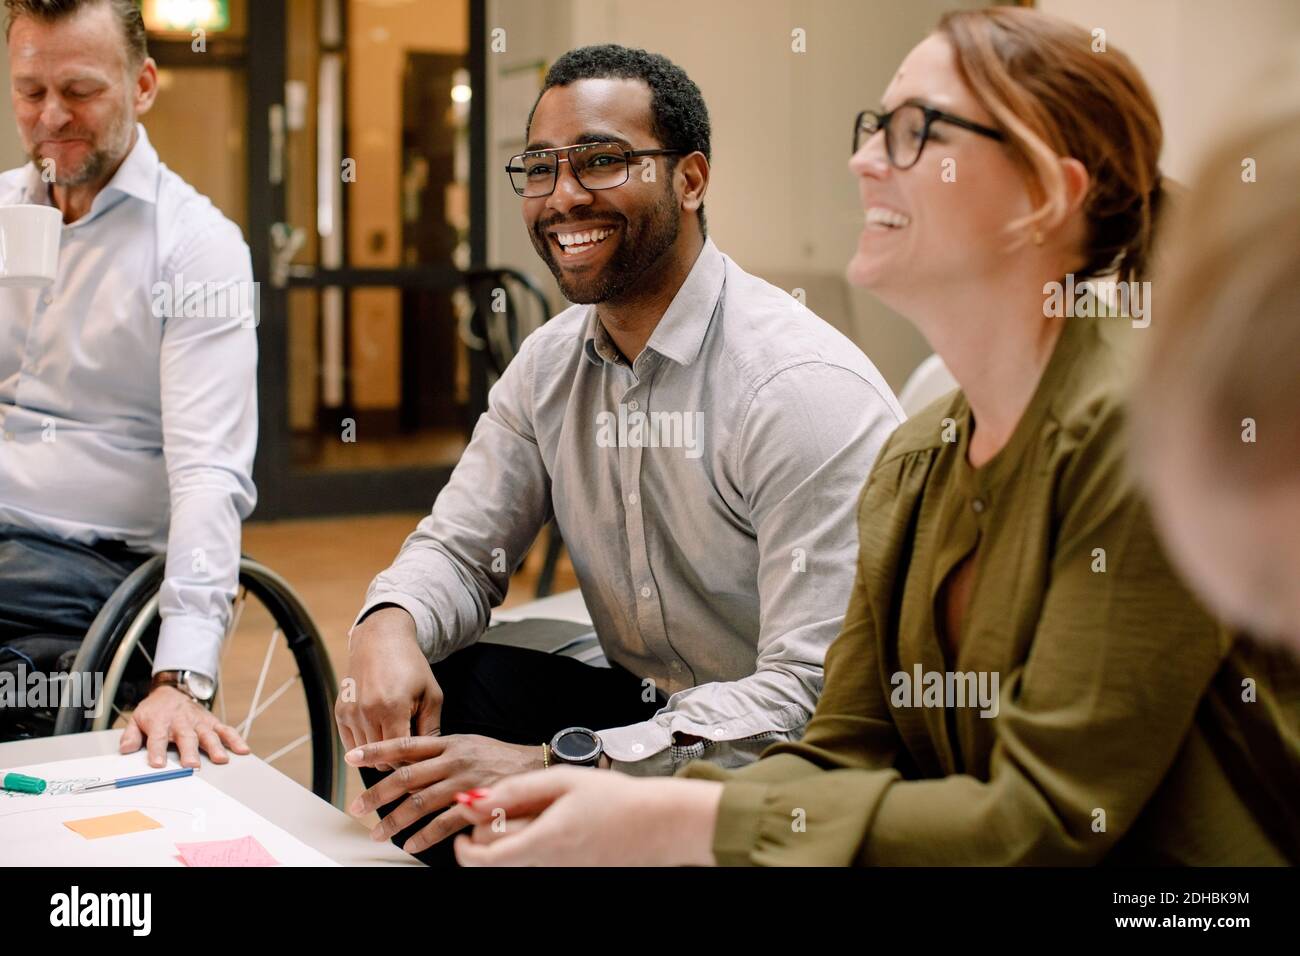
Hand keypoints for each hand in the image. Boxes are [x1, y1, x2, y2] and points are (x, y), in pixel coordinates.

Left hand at [119, 685, 250, 768]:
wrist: (171, 691)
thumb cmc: (155, 711)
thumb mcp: (136, 719)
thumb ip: (131, 735)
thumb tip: (125, 749)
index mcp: (160, 722)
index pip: (157, 737)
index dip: (157, 751)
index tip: (158, 764)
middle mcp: (181, 721)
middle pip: (186, 737)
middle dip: (189, 751)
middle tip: (191, 765)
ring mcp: (198, 721)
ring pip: (208, 734)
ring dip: (215, 747)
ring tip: (221, 759)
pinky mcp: (211, 722)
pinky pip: (225, 730)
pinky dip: (235, 739)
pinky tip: (242, 750)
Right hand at [335, 607, 440, 770]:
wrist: (381, 641)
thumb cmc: (411, 667)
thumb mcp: (431, 695)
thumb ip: (431, 729)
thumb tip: (429, 758)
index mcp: (392, 708)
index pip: (400, 754)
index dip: (413, 760)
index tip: (421, 756)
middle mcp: (367, 712)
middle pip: (381, 759)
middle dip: (397, 758)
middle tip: (409, 746)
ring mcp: (350, 713)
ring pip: (365, 755)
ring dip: (381, 753)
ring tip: (396, 737)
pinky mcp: (340, 713)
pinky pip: (351, 746)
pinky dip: (366, 746)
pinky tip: (380, 732)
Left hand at [345, 733, 543, 853]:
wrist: (538, 767)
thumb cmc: (499, 758)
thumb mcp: (468, 745)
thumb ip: (438, 754)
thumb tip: (405, 768)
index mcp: (448, 743)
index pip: (405, 744)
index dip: (377, 750)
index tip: (353, 758)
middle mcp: (453, 759)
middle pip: (406, 775)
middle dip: (377, 793)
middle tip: (358, 806)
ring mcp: (465, 782)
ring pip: (420, 802)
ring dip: (395, 820)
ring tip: (379, 832)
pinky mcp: (478, 804)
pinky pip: (444, 823)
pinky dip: (425, 836)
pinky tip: (412, 845)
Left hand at [451, 767, 722, 865]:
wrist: (661, 824)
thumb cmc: (619, 799)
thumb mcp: (564, 781)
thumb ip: (516, 789)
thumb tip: (476, 800)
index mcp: (544, 841)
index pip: (483, 860)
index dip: (463, 847)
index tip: (465, 829)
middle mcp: (549, 866)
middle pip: (496, 859)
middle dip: (489, 834)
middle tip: (503, 807)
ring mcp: (561, 872)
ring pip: (517, 861)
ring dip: (513, 839)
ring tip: (537, 812)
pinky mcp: (572, 873)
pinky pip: (539, 862)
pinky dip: (534, 844)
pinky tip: (553, 824)